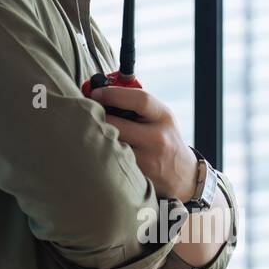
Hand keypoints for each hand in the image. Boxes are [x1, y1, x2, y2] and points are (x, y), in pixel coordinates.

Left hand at [89, 86, 197, 201]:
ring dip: (98, 137)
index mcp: (163, 117)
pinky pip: (112, 160)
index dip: (113, 94)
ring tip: (92, 132)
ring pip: (111, 144)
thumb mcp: (160, 117)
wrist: (182, 175)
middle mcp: (157, 138)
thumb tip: (101, 92)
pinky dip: (103, 154)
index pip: (140, 100)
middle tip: (87, 114)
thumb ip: (137, 104)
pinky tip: (101, 151)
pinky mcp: (138, 176)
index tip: (95, 93)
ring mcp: (148, 160)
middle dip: (98, 117)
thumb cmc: (164, 139)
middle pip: (118, 123)